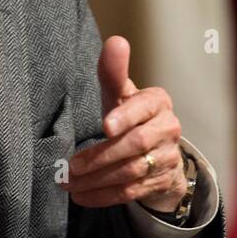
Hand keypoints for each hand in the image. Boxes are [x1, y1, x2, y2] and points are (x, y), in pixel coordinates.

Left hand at [60, 36, 186, 212]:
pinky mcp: (162, 181)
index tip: (105, 125)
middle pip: (135, 144)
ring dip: (97, 180)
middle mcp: (168, 128)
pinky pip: (132, 192)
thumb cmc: (130, 114)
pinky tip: (81, 196)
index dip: (126, 117)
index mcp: (158, 102)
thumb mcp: (121, 94)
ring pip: (131, 171)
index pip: (143, 108)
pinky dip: (104, 196)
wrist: (158, 150)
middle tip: (70, 166)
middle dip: (100, 156)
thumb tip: (116, 41)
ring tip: (68, 183)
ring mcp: (168, 157)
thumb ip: (114, 72)